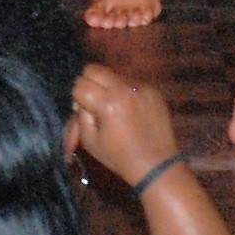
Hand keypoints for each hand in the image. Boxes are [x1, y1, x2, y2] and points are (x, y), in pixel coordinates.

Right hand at [69, 63, 181, 187]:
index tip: (85, 109)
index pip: (80, 84)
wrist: (156, 165)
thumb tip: (81, 100)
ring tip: (116, 107)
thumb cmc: (119, 157)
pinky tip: (132, 111)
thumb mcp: (89, 141)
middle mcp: (124, 90)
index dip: (78, 97)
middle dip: (90, 83)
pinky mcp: (153, 91)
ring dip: (109, 87)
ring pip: (113, 74)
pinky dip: (127, 93)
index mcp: (107, 104)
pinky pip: (131, 83)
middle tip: (96, 101)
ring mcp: (141, 89)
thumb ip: (81, 115)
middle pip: (94, 69)